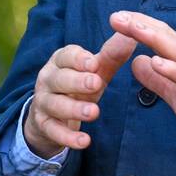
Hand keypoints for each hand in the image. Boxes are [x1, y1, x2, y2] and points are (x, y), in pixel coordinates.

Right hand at [24, 31, 136, 157]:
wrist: (50, 114)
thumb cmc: (77, 85)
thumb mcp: (94, 71)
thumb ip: (112, 55)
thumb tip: (132, 34)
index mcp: (59, 61)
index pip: (65, 56)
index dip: (78, 59)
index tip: (93, 62)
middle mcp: (47, 79)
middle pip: (59, 78)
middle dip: (77, 81)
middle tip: (96, 83)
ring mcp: (43, 102)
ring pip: (55, 104)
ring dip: (73, 109)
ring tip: (94, 112)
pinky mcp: (44, 125)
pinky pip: (54, 131)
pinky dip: (68, 137)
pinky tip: (84, 141)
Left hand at [109, 10, 175, 163]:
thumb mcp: (175, 93)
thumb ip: (156, 79)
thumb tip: (136, 62)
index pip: (161, 34)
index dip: (139, 24)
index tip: (117, 17)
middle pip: (165, 36)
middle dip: (140, 25)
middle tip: (116, 16)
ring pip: (175, 51)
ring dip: (152, 37)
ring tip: (132, 28)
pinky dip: (171, 68)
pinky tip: (155, 61)